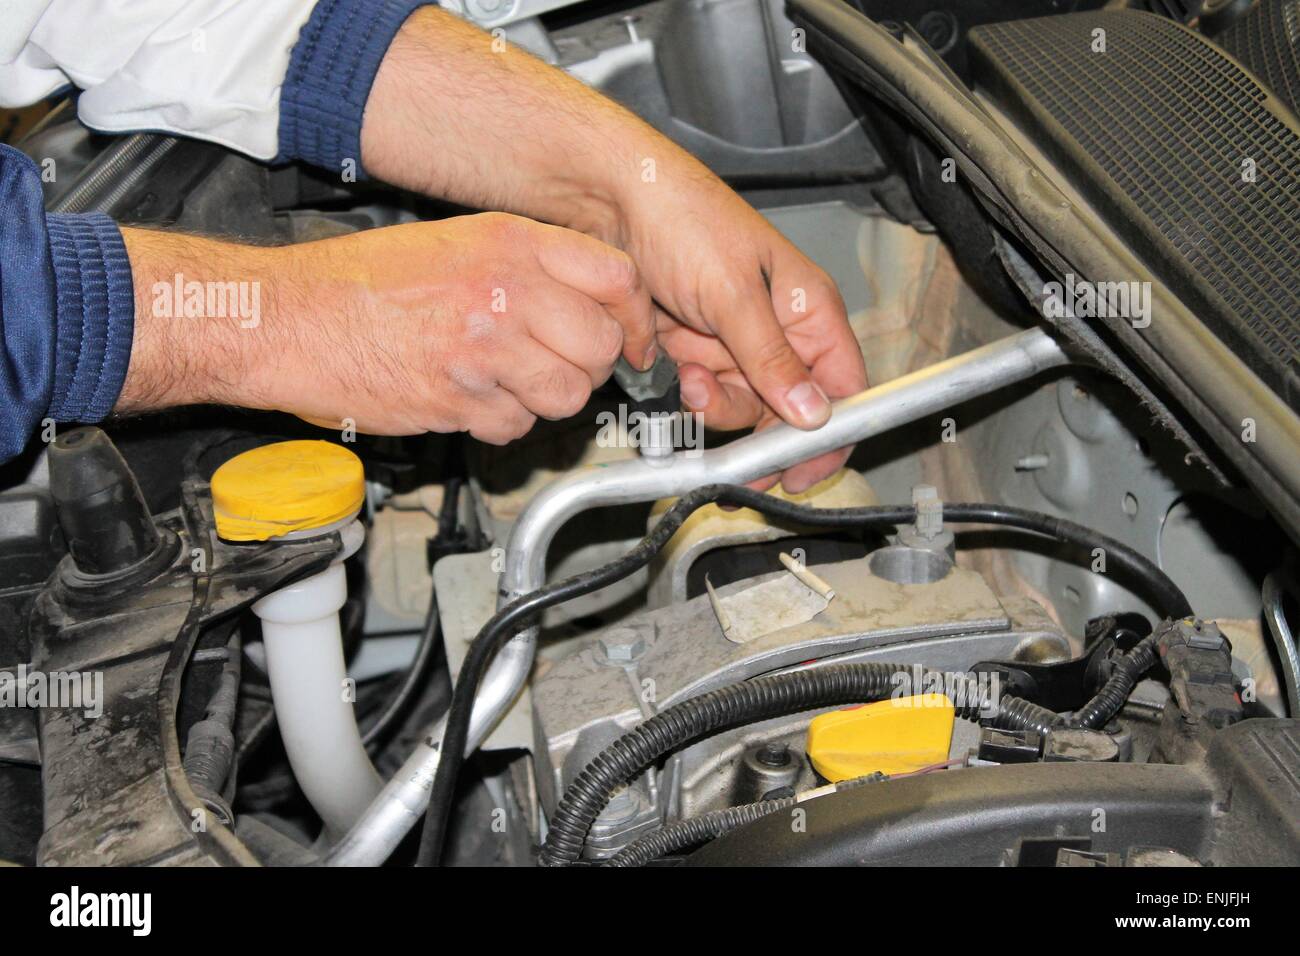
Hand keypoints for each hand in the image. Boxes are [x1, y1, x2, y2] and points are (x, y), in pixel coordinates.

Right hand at [117, 214, 654, 444]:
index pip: (617, 278)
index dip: (635, 317)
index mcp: (510, 242)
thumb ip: (527, 263)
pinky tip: (473, 400)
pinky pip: (517, 427)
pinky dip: (503, 424)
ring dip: (548, 400)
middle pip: (602, 346)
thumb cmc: (360, 281)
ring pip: (568, 396)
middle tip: (562, 366)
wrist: (289, 319)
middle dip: (590, 367)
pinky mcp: (458, 399)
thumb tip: (586, 299)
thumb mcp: (455, 242)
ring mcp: (483, 348)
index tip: (634, 339)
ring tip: (510, 383)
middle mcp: (506, 292)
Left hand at [614, 165, 866, 492]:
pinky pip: (704, 397)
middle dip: (761, 434)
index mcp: (810, 310)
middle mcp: (780, 332)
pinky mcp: (697, 351)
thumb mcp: (732, 292)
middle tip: (737, 462)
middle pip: (791, 412)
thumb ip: (772, 358)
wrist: (611, 200)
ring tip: (690, 377)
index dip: (830, 436)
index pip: (844, 389)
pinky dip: (690, 396)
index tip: (802, 472)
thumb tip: (813, 414)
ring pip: (743, 410)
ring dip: (716, 409)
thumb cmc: (683, 218)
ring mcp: (736, 344)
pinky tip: (676, 371)